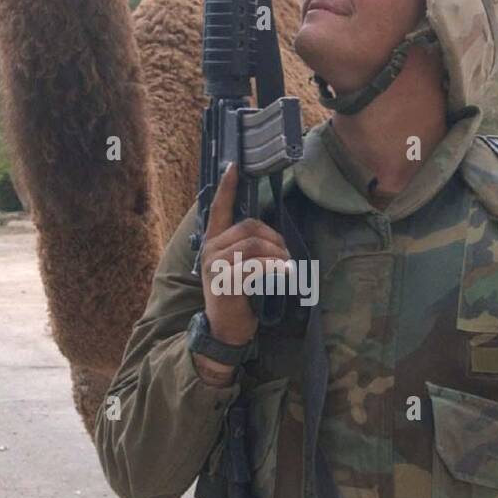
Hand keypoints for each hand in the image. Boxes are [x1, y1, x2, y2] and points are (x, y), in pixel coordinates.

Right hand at [200, 161, 292, 345]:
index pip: (218, 209)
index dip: (226, 187)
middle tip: (286, 258)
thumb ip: (245, 247)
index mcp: (213, 243)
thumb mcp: (238, 268)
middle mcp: (211, 250)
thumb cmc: (236, 297)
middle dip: (275, 239)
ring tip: (287, 269)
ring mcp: (216, 265)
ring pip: (255, 244)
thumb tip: (268, 234)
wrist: (224, 331)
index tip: (233, 166)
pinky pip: (257, 265)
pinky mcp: (226, 281)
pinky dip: (276, 269)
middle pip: (249, 227)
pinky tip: (286, 276)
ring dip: (279, 255)